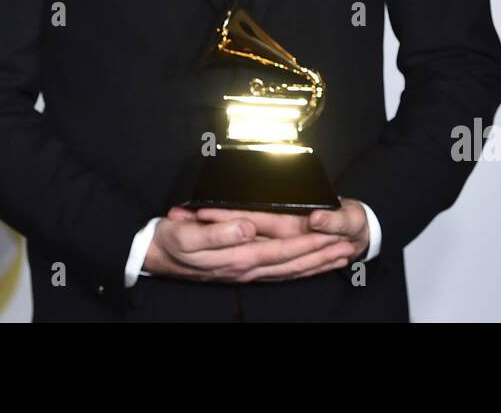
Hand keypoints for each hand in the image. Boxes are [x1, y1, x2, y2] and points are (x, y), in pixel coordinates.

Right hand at [143, 204, 356, 282]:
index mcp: (236, 255)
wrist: (151, 255)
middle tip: (348, 247)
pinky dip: (298, 271)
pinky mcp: (240, 270)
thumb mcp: (187, 233)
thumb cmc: (169, 241)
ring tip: (339, 258)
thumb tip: (247, 227)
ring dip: (315, 264)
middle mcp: (245, 267)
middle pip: (291, 263)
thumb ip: (218, 232)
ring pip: (288, 271)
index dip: (308, 243)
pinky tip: (309, 267)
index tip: (332, 236)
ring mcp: (243, 272)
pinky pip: (276, 274)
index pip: (282, 250)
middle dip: (321, 255)